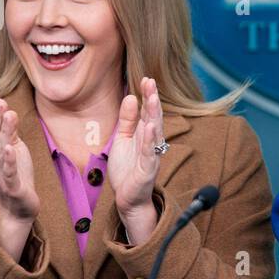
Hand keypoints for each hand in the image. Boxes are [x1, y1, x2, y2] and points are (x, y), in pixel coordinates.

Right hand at [0, 94, 39, 220]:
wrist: (18, 208)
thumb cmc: (17, 176)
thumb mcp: (14, 151)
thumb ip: (9, 134)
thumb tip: (8, 111)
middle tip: (0, 100)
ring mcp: (1, 173)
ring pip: (1, 150)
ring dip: (4, 132)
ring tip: (9, 115)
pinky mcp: (11, 186)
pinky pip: (9, 172)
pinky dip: (9, 160)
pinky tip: (10, 148)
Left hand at [109, 76, 163, 229]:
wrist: (128, 199)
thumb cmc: (127, 170)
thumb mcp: (123, 140)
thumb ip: (127, 120)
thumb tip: (131, 97)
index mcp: (145, 136)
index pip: (148, 112)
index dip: (147, 96)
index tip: (146, 79)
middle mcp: (152, 144)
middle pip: (154, 118)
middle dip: (153, 100)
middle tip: (150, 82)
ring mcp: (151, 156)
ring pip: (155, 132)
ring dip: (154, 115)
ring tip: (152, 98)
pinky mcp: (147, 170)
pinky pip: (150, 153)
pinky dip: (149, 140)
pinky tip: (148, 127)